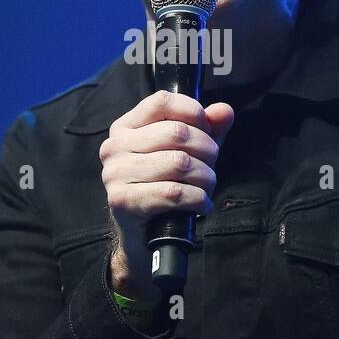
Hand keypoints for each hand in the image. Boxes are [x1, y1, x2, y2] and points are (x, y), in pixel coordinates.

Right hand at [98, 91, 233, 295]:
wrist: (144, 236)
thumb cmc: (165, 187)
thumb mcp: (189, 153)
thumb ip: (207, 130)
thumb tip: (224, 111)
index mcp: (125, 127)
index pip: (162, 101)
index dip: (193, 111)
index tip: (208, 128)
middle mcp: (114, 147)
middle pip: (176, 132)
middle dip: (207, 149)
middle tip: (212, 165)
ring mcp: (115, 174)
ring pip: (179, 163)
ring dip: (205, 177)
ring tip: (207, 187)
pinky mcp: (123, 201)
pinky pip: (174, 192)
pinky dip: (197, 199)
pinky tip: (202, 204)